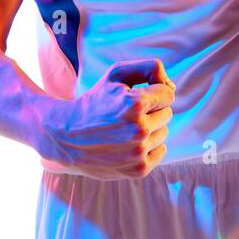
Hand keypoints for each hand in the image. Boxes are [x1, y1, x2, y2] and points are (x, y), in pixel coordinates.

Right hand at [35, 58, 174, 179]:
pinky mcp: (138, 169)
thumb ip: (149, 68)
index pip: (168, 94)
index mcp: (135, 104)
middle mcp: (139, 130)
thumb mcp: (116, 74)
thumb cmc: (95, 101)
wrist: (66, 137)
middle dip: (151, 110)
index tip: (137, 96)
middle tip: (127, 114)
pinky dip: (149, 146)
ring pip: (164, 132)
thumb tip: (172, 86)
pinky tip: (129, 143)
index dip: (153, 93)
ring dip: (150, 128)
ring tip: (125, 129)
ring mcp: (138, 152)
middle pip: (167, 113)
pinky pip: (161, 151)